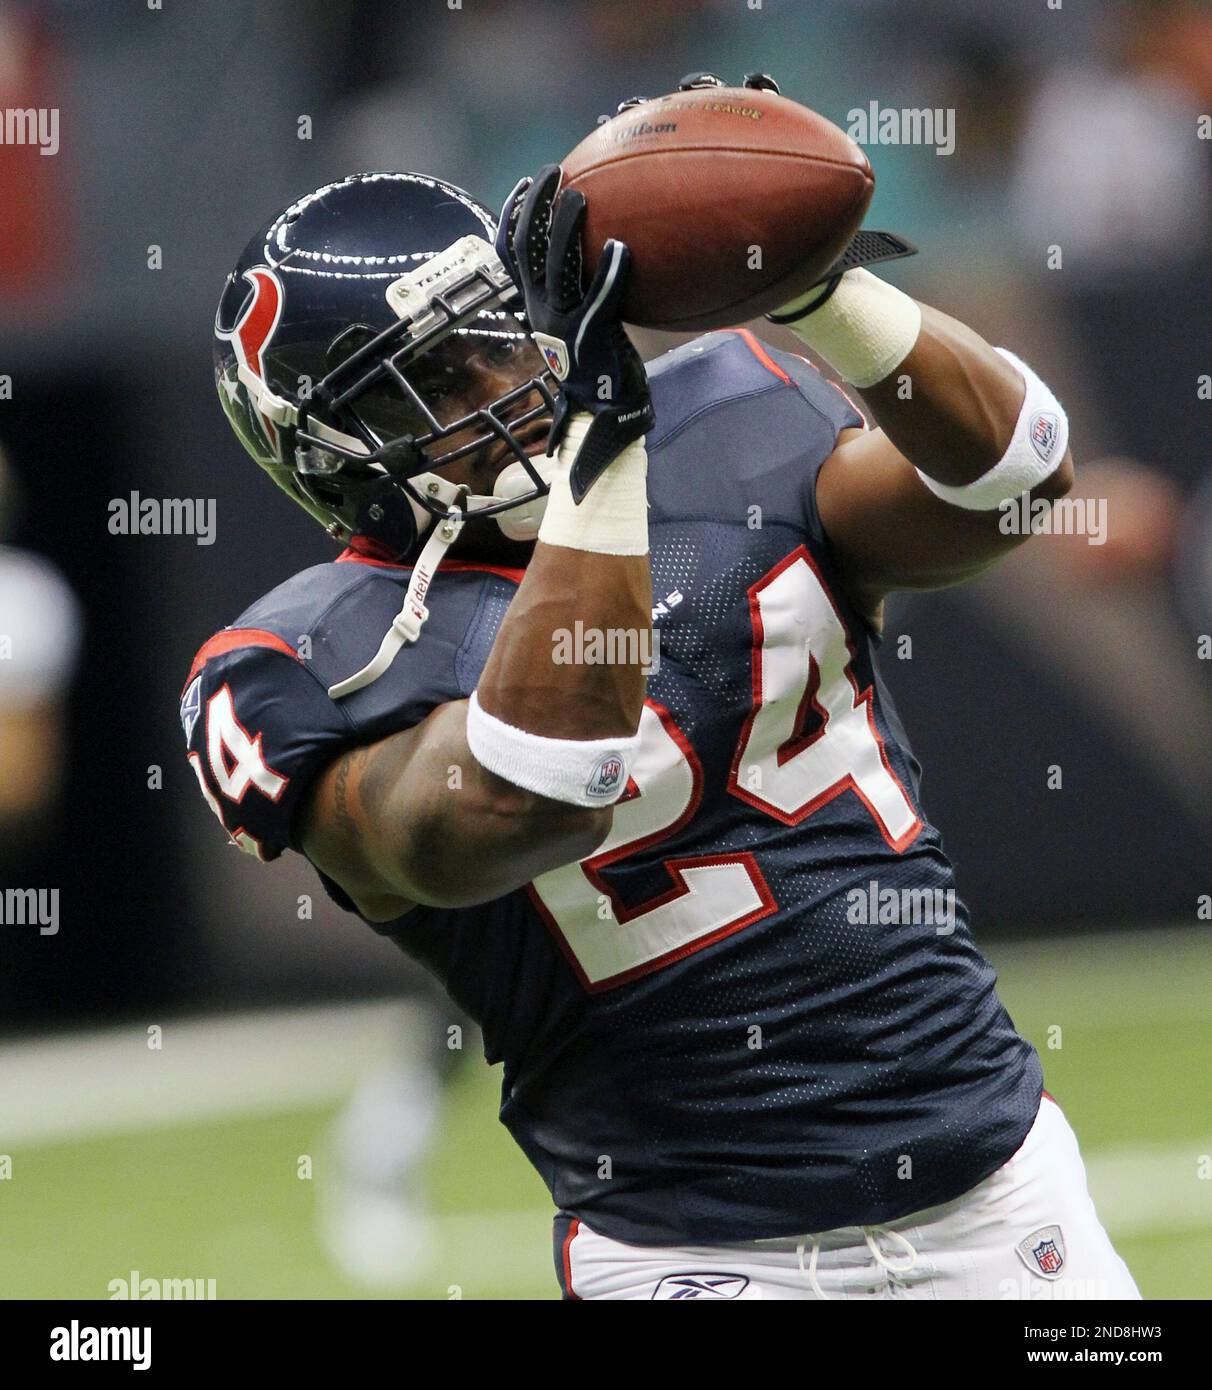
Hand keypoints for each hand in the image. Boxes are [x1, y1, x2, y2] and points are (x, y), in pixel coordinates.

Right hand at [497, 165, 653, 501]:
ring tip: (579, 195)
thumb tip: (599, 253)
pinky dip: (608, 271)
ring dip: (565, 228)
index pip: (508, 254)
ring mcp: (564, 323)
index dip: (511, 216)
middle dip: (533, 205)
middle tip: (552, 172)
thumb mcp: (578, 326)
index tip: (525, 184)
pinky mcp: (591, 335)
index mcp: (534, 306)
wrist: (603, 415)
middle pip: (524, 248)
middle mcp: (541, 311)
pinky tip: (620, 247)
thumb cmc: (598, 369)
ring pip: (555, 267)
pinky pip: (599, 297)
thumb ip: (580, 294)